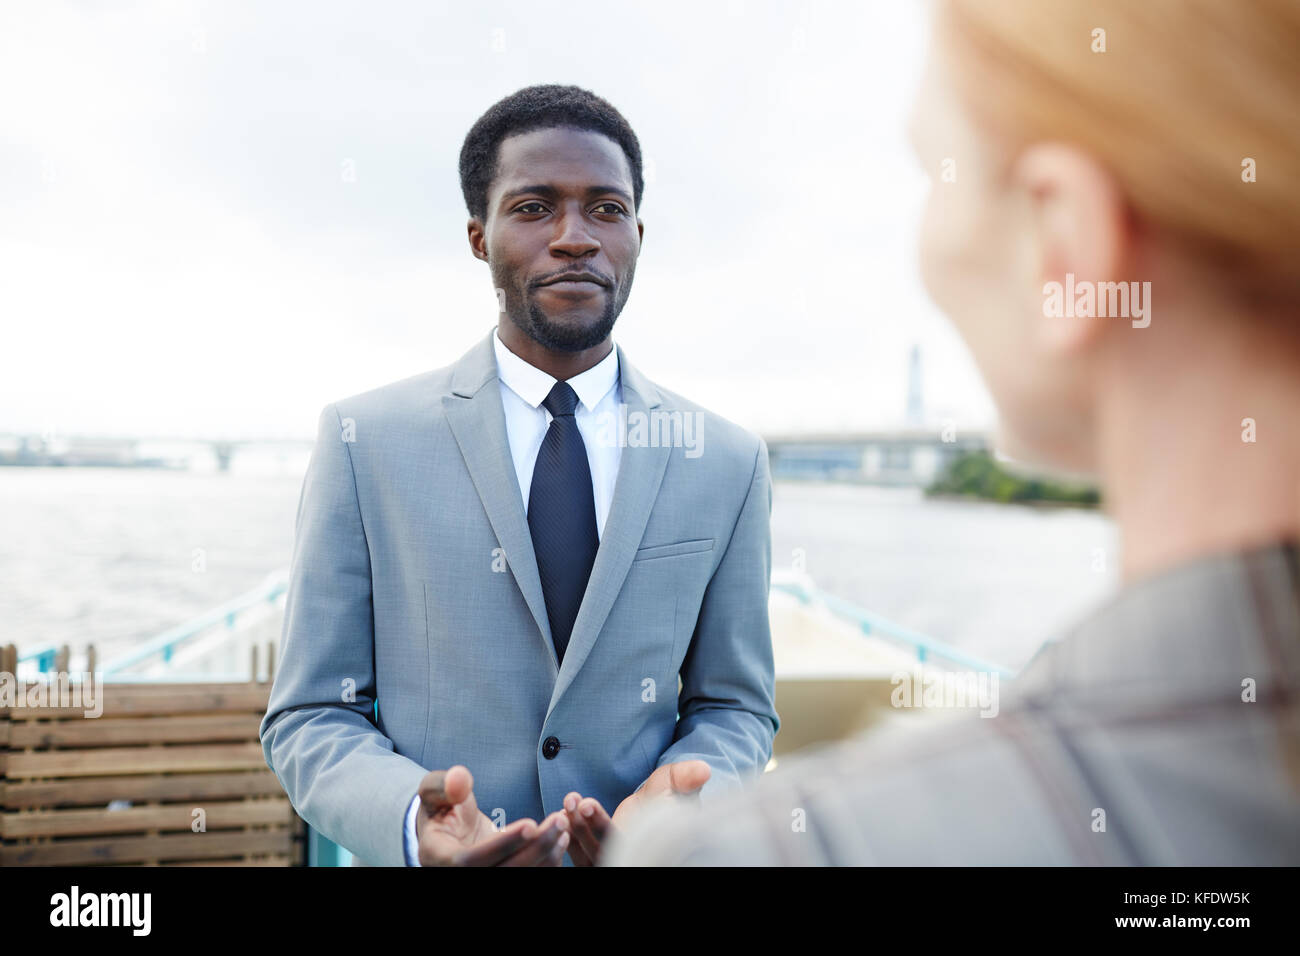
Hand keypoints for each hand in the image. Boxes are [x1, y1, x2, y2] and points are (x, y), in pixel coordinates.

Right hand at [417, 765, 568, 865]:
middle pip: (503, 873)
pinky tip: (561, 838)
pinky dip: (548, 862)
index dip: (503, 844)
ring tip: (563, 826)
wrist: (448, 834)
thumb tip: (459, 780)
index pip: (471, 860)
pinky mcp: (503, 876)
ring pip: (520, 878)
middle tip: (559, 821)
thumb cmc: (442, 808)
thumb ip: (443, 784)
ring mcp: (483, 880)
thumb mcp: (434, 790)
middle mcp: (458, 876)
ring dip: (546, 856)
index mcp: (439, 858)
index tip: (531, 823)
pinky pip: (530, 877)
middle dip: (535, 849)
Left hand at [562, 760, 710, 865]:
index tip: (586, 801)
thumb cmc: (670, 800)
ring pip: (586, 859)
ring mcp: (613, 865)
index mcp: (649, 853)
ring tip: (565, 804)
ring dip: (572, 831)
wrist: (659, 813)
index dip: (601, 826)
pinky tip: (559, 816)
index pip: (622, 847)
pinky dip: (567, 840)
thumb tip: (703, 770)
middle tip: (573, 800)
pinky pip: (578, 859)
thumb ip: (685, 779)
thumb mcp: (677, 787)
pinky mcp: (599, 863)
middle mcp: (631, 863)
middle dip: (584, 827)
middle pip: (599, 854)